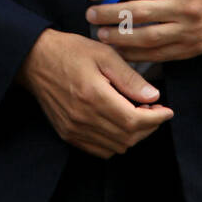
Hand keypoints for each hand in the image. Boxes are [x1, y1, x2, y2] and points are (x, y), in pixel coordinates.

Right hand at [17, 28, 173, 157]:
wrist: (34, 59)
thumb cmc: (70, 51)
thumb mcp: (104, 55)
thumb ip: (130, 78)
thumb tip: (154, 97)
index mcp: (94, 96)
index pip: (134, 121)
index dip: (156, 119)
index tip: (167, 110)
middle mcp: (83, 118)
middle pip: (128, 138)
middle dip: (148, 126)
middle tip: (154, 109)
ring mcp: (73, 129)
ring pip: (116, 147)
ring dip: (133, 135)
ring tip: (137, 114)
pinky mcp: (67, 134)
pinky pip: (99, 150)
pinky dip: (115, 142)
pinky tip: (119, 123)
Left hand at [85, 0, 201, 61]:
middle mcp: (184, 6)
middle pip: (139, 12)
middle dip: (109, 14)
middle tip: (90, 15)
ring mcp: (188, 30)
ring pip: (147, 37)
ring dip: (119, 37)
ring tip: (100, 34)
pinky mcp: (190, 48)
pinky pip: (158, 54)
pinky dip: (137, 54)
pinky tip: (120, 50)